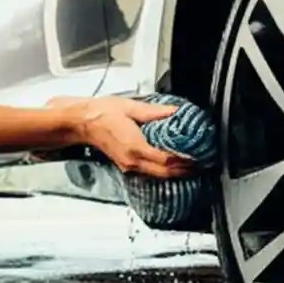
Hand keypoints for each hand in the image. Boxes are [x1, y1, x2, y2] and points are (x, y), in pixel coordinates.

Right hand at [74, 96, 193, 178]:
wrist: (81, 122)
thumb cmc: (101, 114)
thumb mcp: (131, 107)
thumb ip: (156, 112)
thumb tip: (176, 112)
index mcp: (135, 146)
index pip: (166, 160)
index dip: (185, 161)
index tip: (198, 156)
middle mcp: (133, 160)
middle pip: (165, 172)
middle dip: (185, 170)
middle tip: (202, 164)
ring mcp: (129, 165)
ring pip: (158, 175)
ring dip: (176, 172)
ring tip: (191, 166)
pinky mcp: (126, 165)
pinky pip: (149, 173)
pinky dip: (163, 171)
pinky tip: (172, 165)